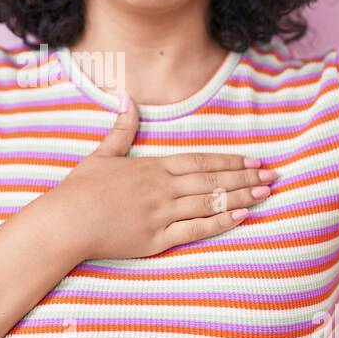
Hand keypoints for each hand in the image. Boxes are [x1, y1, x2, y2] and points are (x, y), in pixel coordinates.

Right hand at [49, 89, 278, 259]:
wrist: (66, 222)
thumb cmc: (80, 189)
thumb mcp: (102, 154)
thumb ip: (121, 129)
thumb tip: (126, 98)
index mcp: (152, 167)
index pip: (200, 161)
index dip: (229, 161)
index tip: (253, 160)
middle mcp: (162, 189)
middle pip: (212, 181)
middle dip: (245, 177)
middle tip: (273, 176)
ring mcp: (161, 214)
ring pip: (209, 203)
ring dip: (240, 197)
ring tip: (266, 193)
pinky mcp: (157, 239)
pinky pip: (196, 229)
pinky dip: (220, 222)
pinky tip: (241, 216)